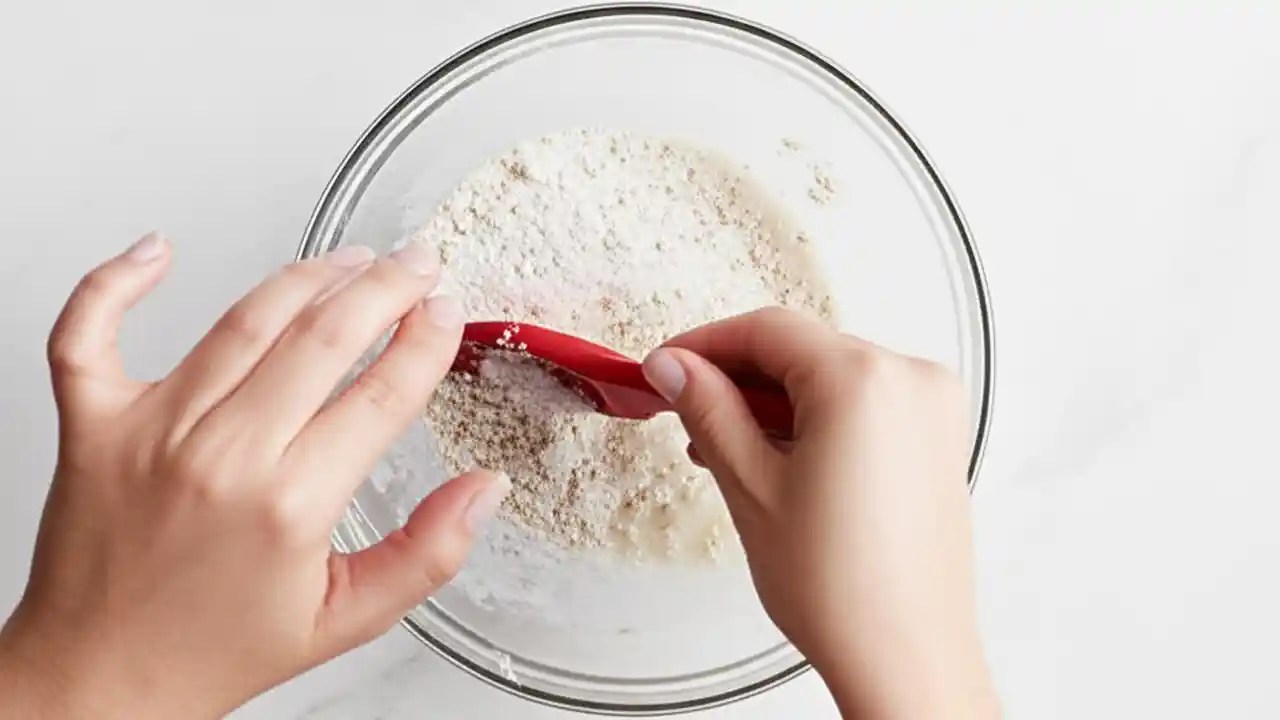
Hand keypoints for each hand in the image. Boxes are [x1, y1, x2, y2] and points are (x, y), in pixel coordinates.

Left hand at [0, 234, 508, 718]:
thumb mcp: (347, 619)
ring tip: (348, 259)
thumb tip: (487, 489)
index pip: (382, 393)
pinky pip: (90, 331)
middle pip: (323, 336)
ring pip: (241, 319)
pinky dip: (116, 281)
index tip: (446, 310)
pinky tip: (157, 251)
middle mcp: (222, 456)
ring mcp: (151, 431)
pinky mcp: (92, 423)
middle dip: (384, 286)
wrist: (101, 679)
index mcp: (292, 505)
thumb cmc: (215, 650)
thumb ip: (428, 554)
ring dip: (306, 275)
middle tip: (415, 263)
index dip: (425, 340)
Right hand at [642, 308, 998, 719]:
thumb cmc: (840, 589)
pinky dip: (819, 420)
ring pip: (833, 378)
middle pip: (803, 350)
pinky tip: (779, 458)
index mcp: (863, 381)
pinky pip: (867, 405)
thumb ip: (709, 409)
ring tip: (728, 450)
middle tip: (686, 411)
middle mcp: (911, 380)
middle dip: (739, 378)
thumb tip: (674, 366)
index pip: (767, 330)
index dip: (706, 344)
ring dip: (776, 403)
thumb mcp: (750, 485)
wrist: (904, 658)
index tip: (666, 366)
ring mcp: (933, 410)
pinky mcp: (939, 440)